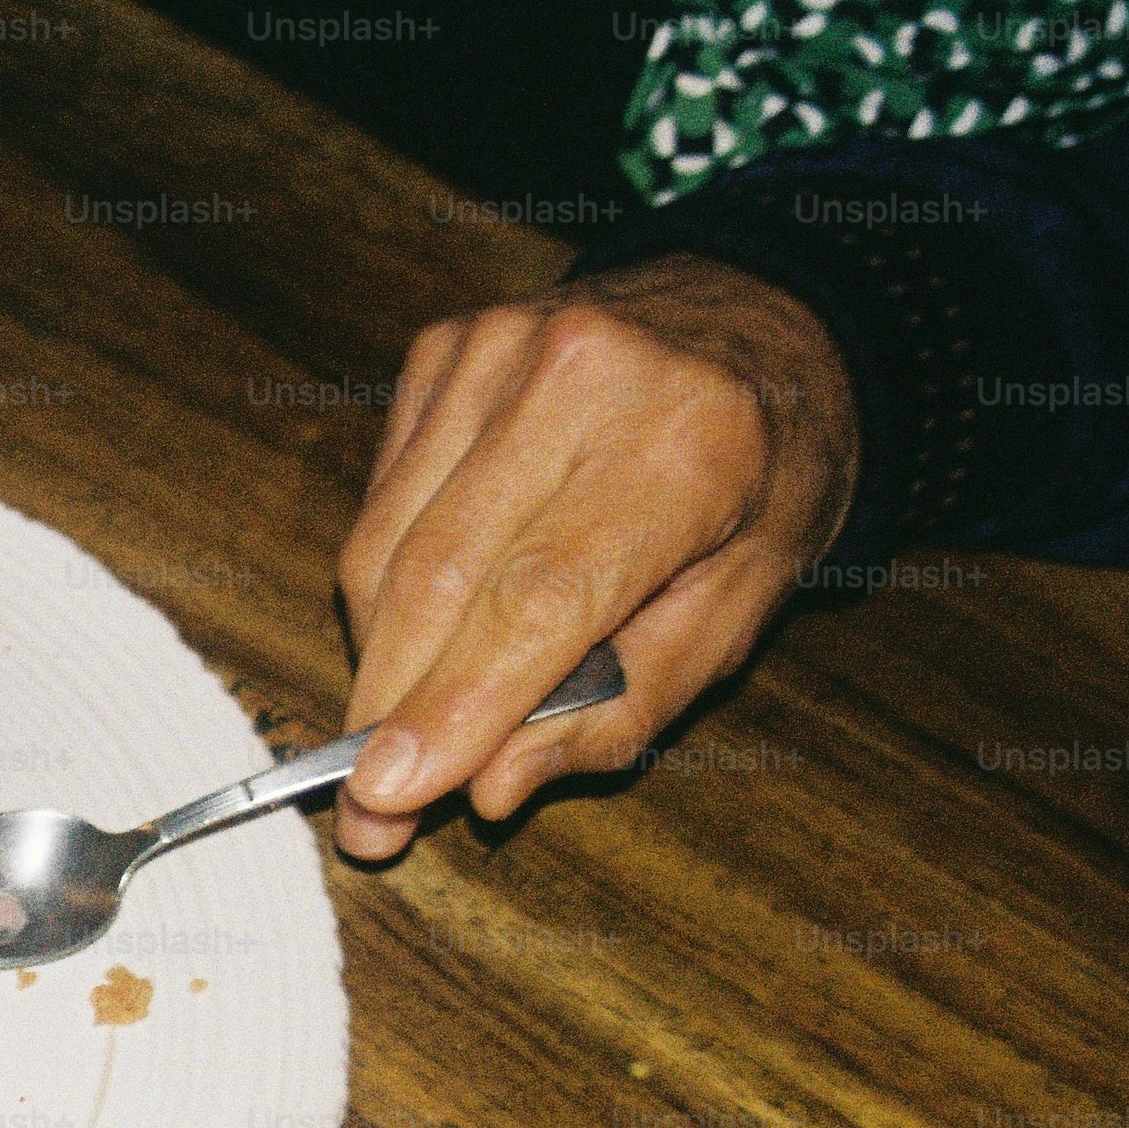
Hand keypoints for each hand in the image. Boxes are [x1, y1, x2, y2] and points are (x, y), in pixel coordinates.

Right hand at [331, 253, 859, 858]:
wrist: (761, 323)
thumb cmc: (761, 483)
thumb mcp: (737, 612)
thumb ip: (621, 707)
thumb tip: (489, 786)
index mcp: (686, 450)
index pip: (535, 600)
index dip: (453, 705)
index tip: (387, 795)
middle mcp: (583, 379)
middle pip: (438, 574)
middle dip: (390, 703)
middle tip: (367, 804)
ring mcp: (499, 349)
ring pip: (387, 541)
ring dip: (378, 652)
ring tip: (395, 721)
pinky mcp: (444, 346)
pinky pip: (381, 496)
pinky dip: (386, 578)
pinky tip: (427, 613)